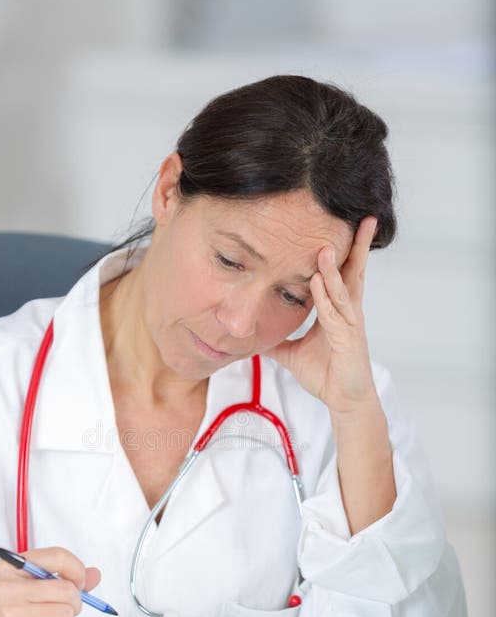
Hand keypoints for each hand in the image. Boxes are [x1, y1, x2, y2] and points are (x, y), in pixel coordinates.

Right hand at [0, 547, 100, 616]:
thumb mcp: (23, 583)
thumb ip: (60, 576)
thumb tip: (95, 574)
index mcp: (12, 566)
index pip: (58, 557)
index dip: (77, 571)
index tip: (79, 582)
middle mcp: (9, 587)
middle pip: (67, 591)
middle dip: (74, 604)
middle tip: (64, 609)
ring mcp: (10, 614)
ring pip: (64, 616)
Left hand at [266, 216, 377, 414]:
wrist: (343, 399)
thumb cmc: (326, 373)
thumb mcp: (292, 353)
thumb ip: (276, 341)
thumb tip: (252, 337)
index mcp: (337, 309)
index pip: (340, 273)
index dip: (341, 251)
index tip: (340, 226)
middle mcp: (347, 311)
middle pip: (353, 271)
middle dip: (357, 245)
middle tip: (363, 217)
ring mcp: (350, 324)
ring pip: (342, 289)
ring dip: (332, 269)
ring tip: (324, 247)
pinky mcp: (349, 339)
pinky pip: (336, 315)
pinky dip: (326, 299)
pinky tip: (317, 284)